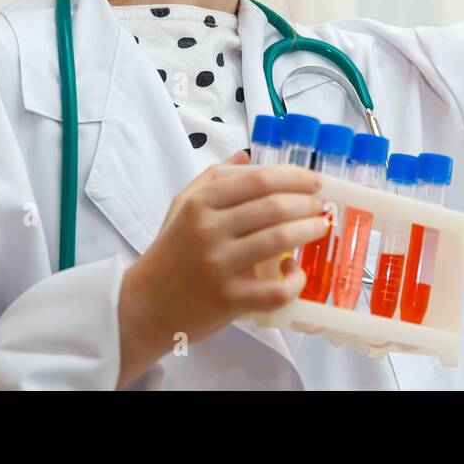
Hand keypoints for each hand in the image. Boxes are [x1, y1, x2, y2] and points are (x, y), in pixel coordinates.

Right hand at [119, 150, 327, 365]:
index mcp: (201, 203)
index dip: (295, 177)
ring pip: (280, 240)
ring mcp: (220, 266)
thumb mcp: (181, 206)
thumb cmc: (169, 252)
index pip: (259, 180)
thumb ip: (214, 177)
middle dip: (307, 204)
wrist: (144, 306)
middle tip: (319, 207)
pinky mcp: (229, 301)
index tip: (314, 181)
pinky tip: (297, 271)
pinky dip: (295, 280)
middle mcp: (209, 230)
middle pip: (274, 207)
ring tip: (319, 228)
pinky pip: (276, 289)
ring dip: (309, 231)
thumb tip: (248, 157)